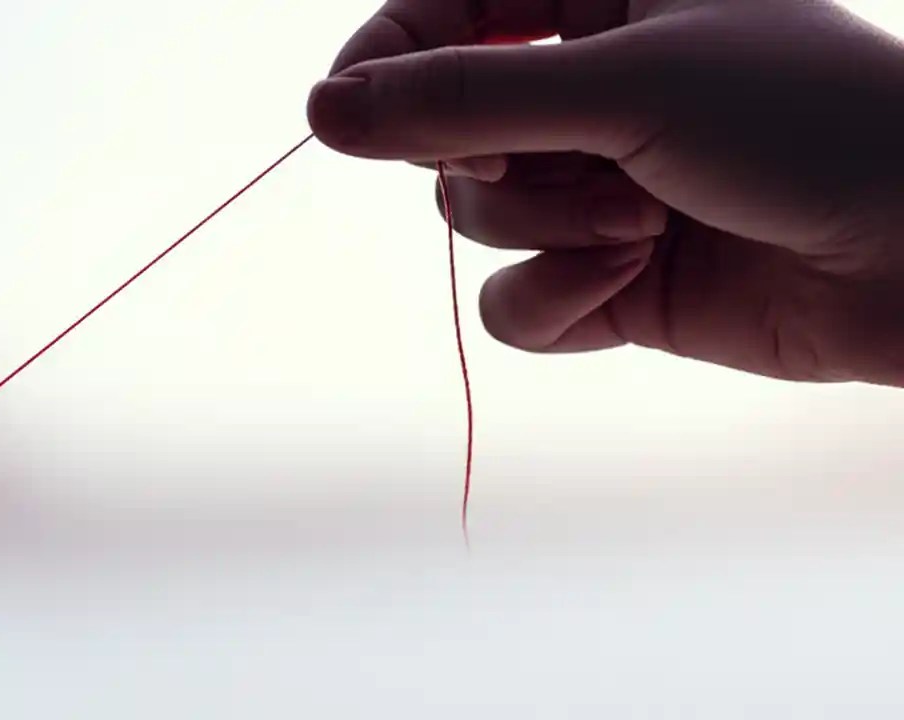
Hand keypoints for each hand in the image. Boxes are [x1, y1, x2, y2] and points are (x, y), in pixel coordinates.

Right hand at [308, 0, 903, 386]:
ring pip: (474, 222)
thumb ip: (461, 98)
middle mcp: (580, 96)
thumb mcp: (622, 85)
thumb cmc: (803, 126)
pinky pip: (513, 303)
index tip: (346, 114)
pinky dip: (558, 300)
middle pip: (446, 135)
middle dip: (499, 164)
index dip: (381, 63)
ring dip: (545, 231)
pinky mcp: (603, 282)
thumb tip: (320, 109)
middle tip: (572, 166)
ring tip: (642, 225)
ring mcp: (588, 193)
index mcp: (593, 4)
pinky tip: (630, 281)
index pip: (435, 16)